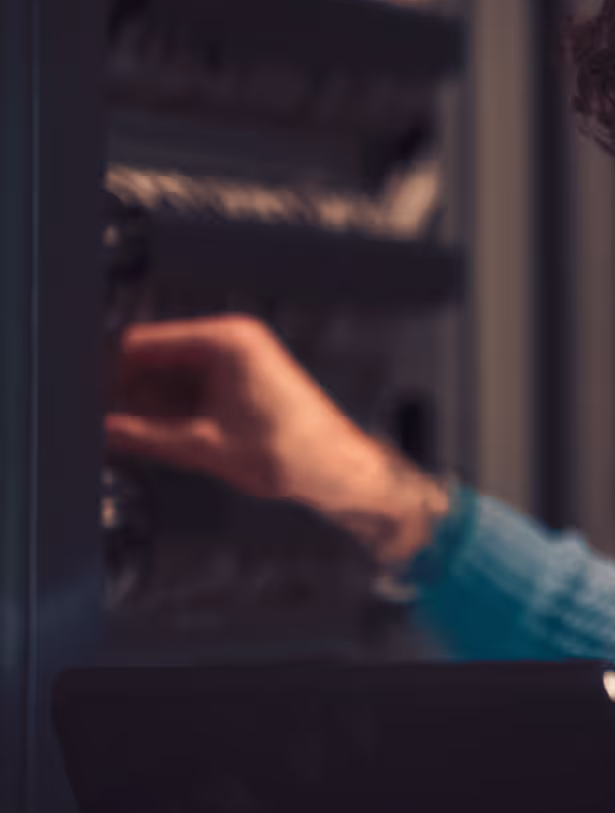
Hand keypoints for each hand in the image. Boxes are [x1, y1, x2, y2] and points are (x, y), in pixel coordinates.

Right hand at [105, 314, 447, 566]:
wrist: (339, 472)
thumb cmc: (293, 454)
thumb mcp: (204, 447)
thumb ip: (144, 435)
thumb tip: (101, 429)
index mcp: (225, 340)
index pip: (141, 342)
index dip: (103, 369)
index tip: (76, 395)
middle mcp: (231, 340)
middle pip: (152, 357)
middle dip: (120, 389)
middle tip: (87, 421)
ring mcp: (237, 360)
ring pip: (168, 376)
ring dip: (141, 403)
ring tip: (111, 433)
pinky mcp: (240, 382)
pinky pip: (190, 389)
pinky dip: (166, 410)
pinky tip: (144, 434)